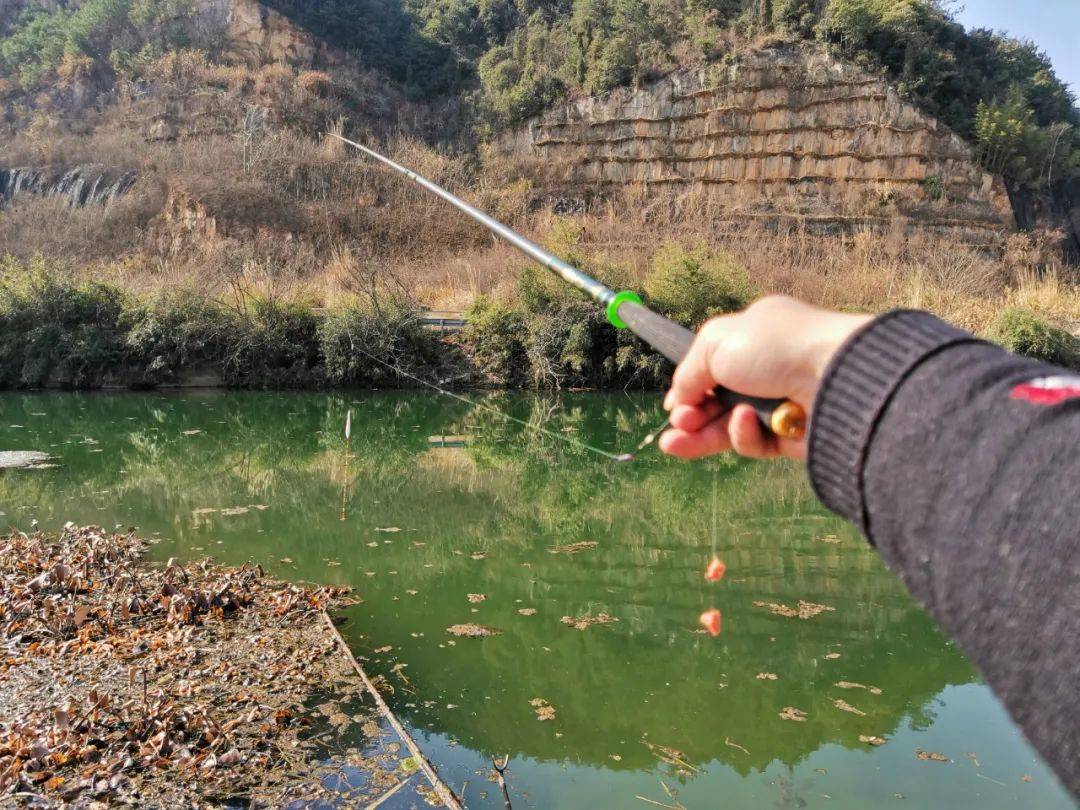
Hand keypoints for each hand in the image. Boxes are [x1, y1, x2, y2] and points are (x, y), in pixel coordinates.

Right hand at [659, 296, 871, 460]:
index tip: (673, 405)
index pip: (713, 368)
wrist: (834, 376)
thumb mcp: (715, 342)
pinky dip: (745, 435)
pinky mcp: (792, 437)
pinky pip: (756, 444)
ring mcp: (780, 405)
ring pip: (731, 429)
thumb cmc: (778, 347)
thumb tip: (677, 400)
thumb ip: (688, 372)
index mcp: (754, 338)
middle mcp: (768, 371)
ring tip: (680, 440)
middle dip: (690, 419)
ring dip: (704, 435)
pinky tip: (744, 422)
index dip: (690, 389)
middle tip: (674, 428)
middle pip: (717, 403)